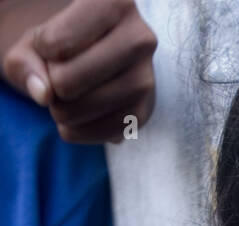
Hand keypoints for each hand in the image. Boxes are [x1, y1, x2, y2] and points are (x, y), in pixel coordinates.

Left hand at [2, 0, 156, 143]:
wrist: (94, 59)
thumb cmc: (60, 43)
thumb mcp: (33, 43)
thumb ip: (24, 63)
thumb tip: (44, 94)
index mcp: (113, 2)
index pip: (57, 43)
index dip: (42, 50)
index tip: (51, 44)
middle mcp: (140, 37)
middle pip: (69, 80)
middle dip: (52, 86)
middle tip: (58, 77)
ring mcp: (147, 78)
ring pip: (85, 109)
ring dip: (63, 112)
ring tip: (66, 98)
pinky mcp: (145, 111)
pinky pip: (102, 132)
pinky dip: (80, 131)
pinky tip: (77, 118)